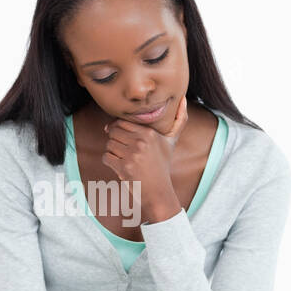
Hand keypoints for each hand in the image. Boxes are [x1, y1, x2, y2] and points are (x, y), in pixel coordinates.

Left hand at [102, 94, 188, 223]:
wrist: (158, 191)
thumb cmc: (162, 164)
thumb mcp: (171, 141)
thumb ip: (179, 120)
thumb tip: (184, 99)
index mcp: (150, 132)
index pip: (122, 122)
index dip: (118, 129)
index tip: (121, 137)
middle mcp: (141, 142)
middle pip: (113, 131)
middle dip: (114, 140)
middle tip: (121, 149)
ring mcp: (132, 155)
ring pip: (109, 144)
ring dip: (112, 151)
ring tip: (122, 158)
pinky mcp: (124, 167)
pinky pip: (106, 157)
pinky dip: (109, 162)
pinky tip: (119, 166)